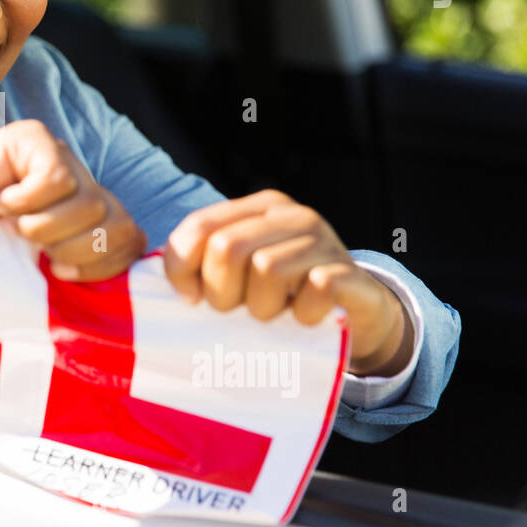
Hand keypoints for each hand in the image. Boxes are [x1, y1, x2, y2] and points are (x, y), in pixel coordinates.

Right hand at [0, 119, 145, 306]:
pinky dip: (25, 201)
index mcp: (82, 216)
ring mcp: (56, 156)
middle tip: (34, 252)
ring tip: (8, 223)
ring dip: (43, 228)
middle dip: (77, 251)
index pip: (130, 238)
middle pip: (119, 221)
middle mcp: (76, 182)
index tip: (56, 272)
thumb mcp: (40, 285)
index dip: (102, 266)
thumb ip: (83, 282)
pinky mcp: (31, 137)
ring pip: (91, 200)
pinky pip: (57, 177)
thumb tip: (130, 296)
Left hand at [160, 189, 411, 375]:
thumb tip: (167, 284)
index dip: (181, 267)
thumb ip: (205, 265)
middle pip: (228, 248)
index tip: (190, 298)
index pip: (199, 227)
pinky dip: (302, 315)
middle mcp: (292, 215)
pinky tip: (305, 318)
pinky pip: (313, 290)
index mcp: (258, 208)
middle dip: (222, 291)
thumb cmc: (286, 294)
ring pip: (267, 269)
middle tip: (237, 311)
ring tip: (274, 314)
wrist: (359, 313)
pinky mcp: (349, 271)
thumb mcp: (243, 273)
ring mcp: (324, 240)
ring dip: (262, 308)